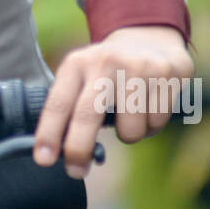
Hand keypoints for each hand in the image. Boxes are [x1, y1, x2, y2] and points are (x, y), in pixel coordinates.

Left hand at [33, 26, 194, 178]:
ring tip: (130, 116)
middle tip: (75, 171)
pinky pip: (156, 123)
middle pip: (88, 115)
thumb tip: (58, 153)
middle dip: (78, 149)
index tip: (43, 160)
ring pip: (130, 130)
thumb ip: (72, 108)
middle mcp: (105, 61)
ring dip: (129, 135)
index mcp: (77, 63)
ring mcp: (137, 67)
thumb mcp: (83, 76)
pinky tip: (150, 105)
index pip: (58, 102)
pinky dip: (152, 125)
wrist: (149, 37)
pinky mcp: (165, 74)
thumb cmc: (108, 71)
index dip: (49, 133)